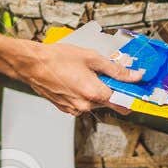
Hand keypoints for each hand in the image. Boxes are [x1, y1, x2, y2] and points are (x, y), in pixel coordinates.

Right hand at [17, 42, 144, 115]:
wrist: (33, 64)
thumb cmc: (57, 59)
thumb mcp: (92, 58)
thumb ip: (116, 69)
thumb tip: (134, 75)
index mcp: (94, 93)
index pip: (123, 103)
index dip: (131, 96)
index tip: (134, 89)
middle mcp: (85, 106)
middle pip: (109, 102)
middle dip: (110, 89)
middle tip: (105, 73)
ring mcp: (74, 109)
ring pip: (95, 103)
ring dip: (96, 91)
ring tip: (84, 74)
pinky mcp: (66, 109)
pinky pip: (82, 103)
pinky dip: (83, 93)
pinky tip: (76, 79)